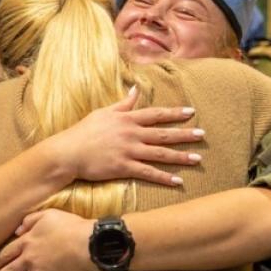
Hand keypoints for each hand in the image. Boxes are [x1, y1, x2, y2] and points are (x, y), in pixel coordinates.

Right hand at [45, 86, 201, 185]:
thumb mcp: (102, 113)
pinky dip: (164, 177)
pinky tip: (178, 180)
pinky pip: (148, 172)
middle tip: (202, 135)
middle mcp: (130, 133)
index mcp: (126, 119)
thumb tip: (135, 90)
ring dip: (180, 156)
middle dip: (184, 134)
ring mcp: (128, 150)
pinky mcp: (123, 167)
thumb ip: (122, 104)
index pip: (155, 114)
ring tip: (197, 158)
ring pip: (160, 153)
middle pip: (162, 134)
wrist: (67, 152)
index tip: (191, 112)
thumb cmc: (83, 131)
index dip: (174, 113)